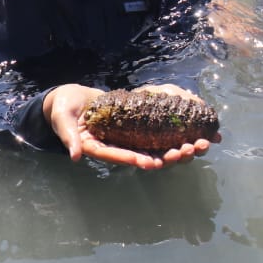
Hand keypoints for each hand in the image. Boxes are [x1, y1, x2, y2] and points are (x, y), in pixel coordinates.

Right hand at [44, 83, 218, 168]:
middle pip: (145, 155)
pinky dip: (173, 135)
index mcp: (98, 148)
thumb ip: (69, 137)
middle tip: (190, 150)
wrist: (71, 99)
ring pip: (156, 147)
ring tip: (200, 145)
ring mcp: (128, 138)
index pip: (119, 156)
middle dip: (168, 155)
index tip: (153, 163)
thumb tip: (75, 156)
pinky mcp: (136, 127)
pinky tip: (193, 134)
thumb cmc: (63, 109)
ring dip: (178, 148)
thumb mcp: (63, 121)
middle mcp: (116, 146)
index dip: (135, 159)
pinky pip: (156, 134)